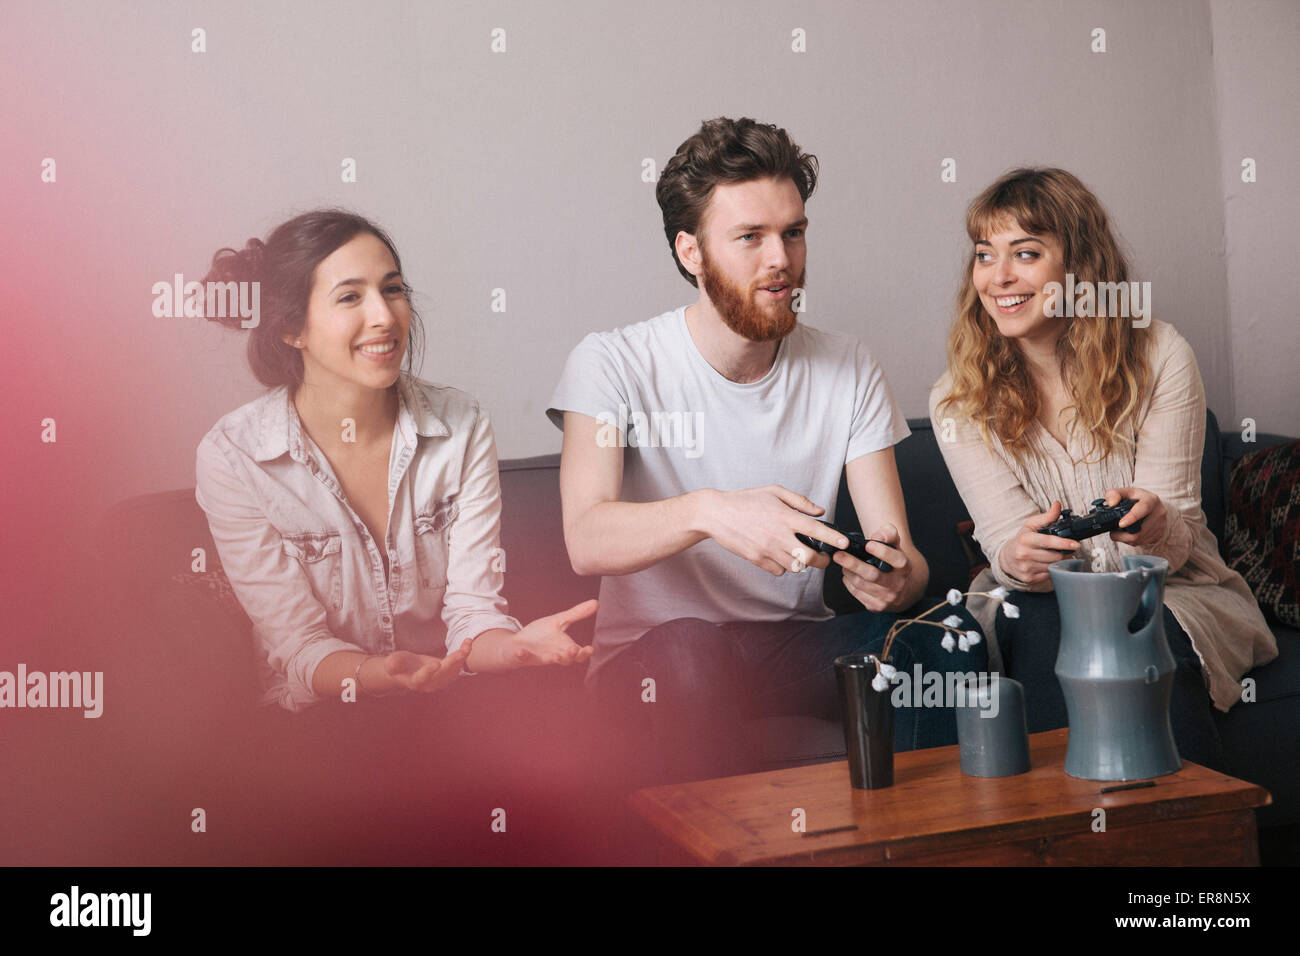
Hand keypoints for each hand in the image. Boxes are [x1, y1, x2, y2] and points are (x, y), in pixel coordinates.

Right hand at [373, 640, 473, 693]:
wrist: (409, 669)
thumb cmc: (399, 665)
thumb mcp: (393, 663)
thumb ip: (394, 663)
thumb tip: (391, 664)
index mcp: (415, 682)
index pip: (422, 678)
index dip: (428, 672)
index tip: (436, 664)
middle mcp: (430, 684)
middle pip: (443, 675)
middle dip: (452, 663)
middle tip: (459, 653)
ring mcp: (441, 680)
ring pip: (454, 670)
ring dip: (462, 657)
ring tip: (467, 644)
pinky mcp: (448, 673)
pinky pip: (458, 665)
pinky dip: (464, 654)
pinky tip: (468, 642)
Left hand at [499, 599, 597, 667]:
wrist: (517, 643)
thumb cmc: (539, 634)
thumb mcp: (559, 621)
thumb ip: (576, 614)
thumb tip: (596, 602)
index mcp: (563, 647)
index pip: (578, 654)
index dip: (584, 653)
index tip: (590, 649)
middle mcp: (554, 654)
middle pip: (566, 660)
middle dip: (570, 656)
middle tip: (573, 649)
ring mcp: (538, 657)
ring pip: (548, 661)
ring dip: (552, 659)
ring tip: (556, 656)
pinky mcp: (523, 656)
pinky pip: (522, 658)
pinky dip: (522, 655)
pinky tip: (522, 651)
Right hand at [703, 485, 839, 575]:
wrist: (716, 514)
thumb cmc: (746, 500)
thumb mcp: (774, 491)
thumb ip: (799, 501)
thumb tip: (820, 512)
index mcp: (785, 517)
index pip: (816, 530)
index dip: (834, 538)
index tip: (844, 544)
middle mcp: (778, 535)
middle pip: (810, 557)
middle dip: (822, 560)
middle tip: (824, 556)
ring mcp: (767, 549)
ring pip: (796, 567)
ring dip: (802, 563)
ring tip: (800, 554)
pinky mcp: (757, 559)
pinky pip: (779, 570)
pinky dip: (783, 566)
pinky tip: (780, 556)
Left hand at [835, 523, 909, 611]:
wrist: (897, 586)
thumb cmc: (891, 560)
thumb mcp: (894, 544)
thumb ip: (889, 534)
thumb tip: (880, 536)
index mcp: (905, 567)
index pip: (896, 560)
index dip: (882, 552)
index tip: (868, 544)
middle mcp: (898, 584)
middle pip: (873, 575)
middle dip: (853, 564)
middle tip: (838, 555)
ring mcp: (888, 598)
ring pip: (861, 584)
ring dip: (848, 572)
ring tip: (841, 562)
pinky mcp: (876, 606)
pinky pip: (857, 593)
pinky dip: (848, 582)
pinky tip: (847, 574)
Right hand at [999, 501, 1081, 584]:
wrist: (1006, 558)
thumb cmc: (1021, 541)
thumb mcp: (1030, 526)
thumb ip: (1046, 516)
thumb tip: (1057, 505)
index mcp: (1025, 540)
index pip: (1048, 542)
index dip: (1064, 543)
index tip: (1075, 544)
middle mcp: (1024, 554)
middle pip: (1055, 557)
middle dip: (1065, 553)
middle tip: (1069, 550)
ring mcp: (1026, 568)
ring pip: (1053, 566)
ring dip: (1061, 562)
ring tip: (1060, 556)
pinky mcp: (1029, 578)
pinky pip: (1049, 575)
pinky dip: (1053, 569)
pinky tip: (1050, 564)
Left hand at [1105, 486, 1166, 548]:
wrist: (1152, 506)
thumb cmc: (1137, 499)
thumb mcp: (1125, 492)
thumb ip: (1114, 494)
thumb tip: (1111, 503)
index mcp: (1151, 500)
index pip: (1143, 508)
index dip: (1132, 517)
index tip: (1120, 524)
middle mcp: (1159, 512)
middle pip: (1140, 531)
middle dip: (1122, 534)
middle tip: (1113, 531)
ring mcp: (1161, 525)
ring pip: (1139, 539)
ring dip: (1125, 539)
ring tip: (1120, 532)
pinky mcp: (1159, 534)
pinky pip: (1142, 542)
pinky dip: (1132, 541)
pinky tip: (1129, 534)